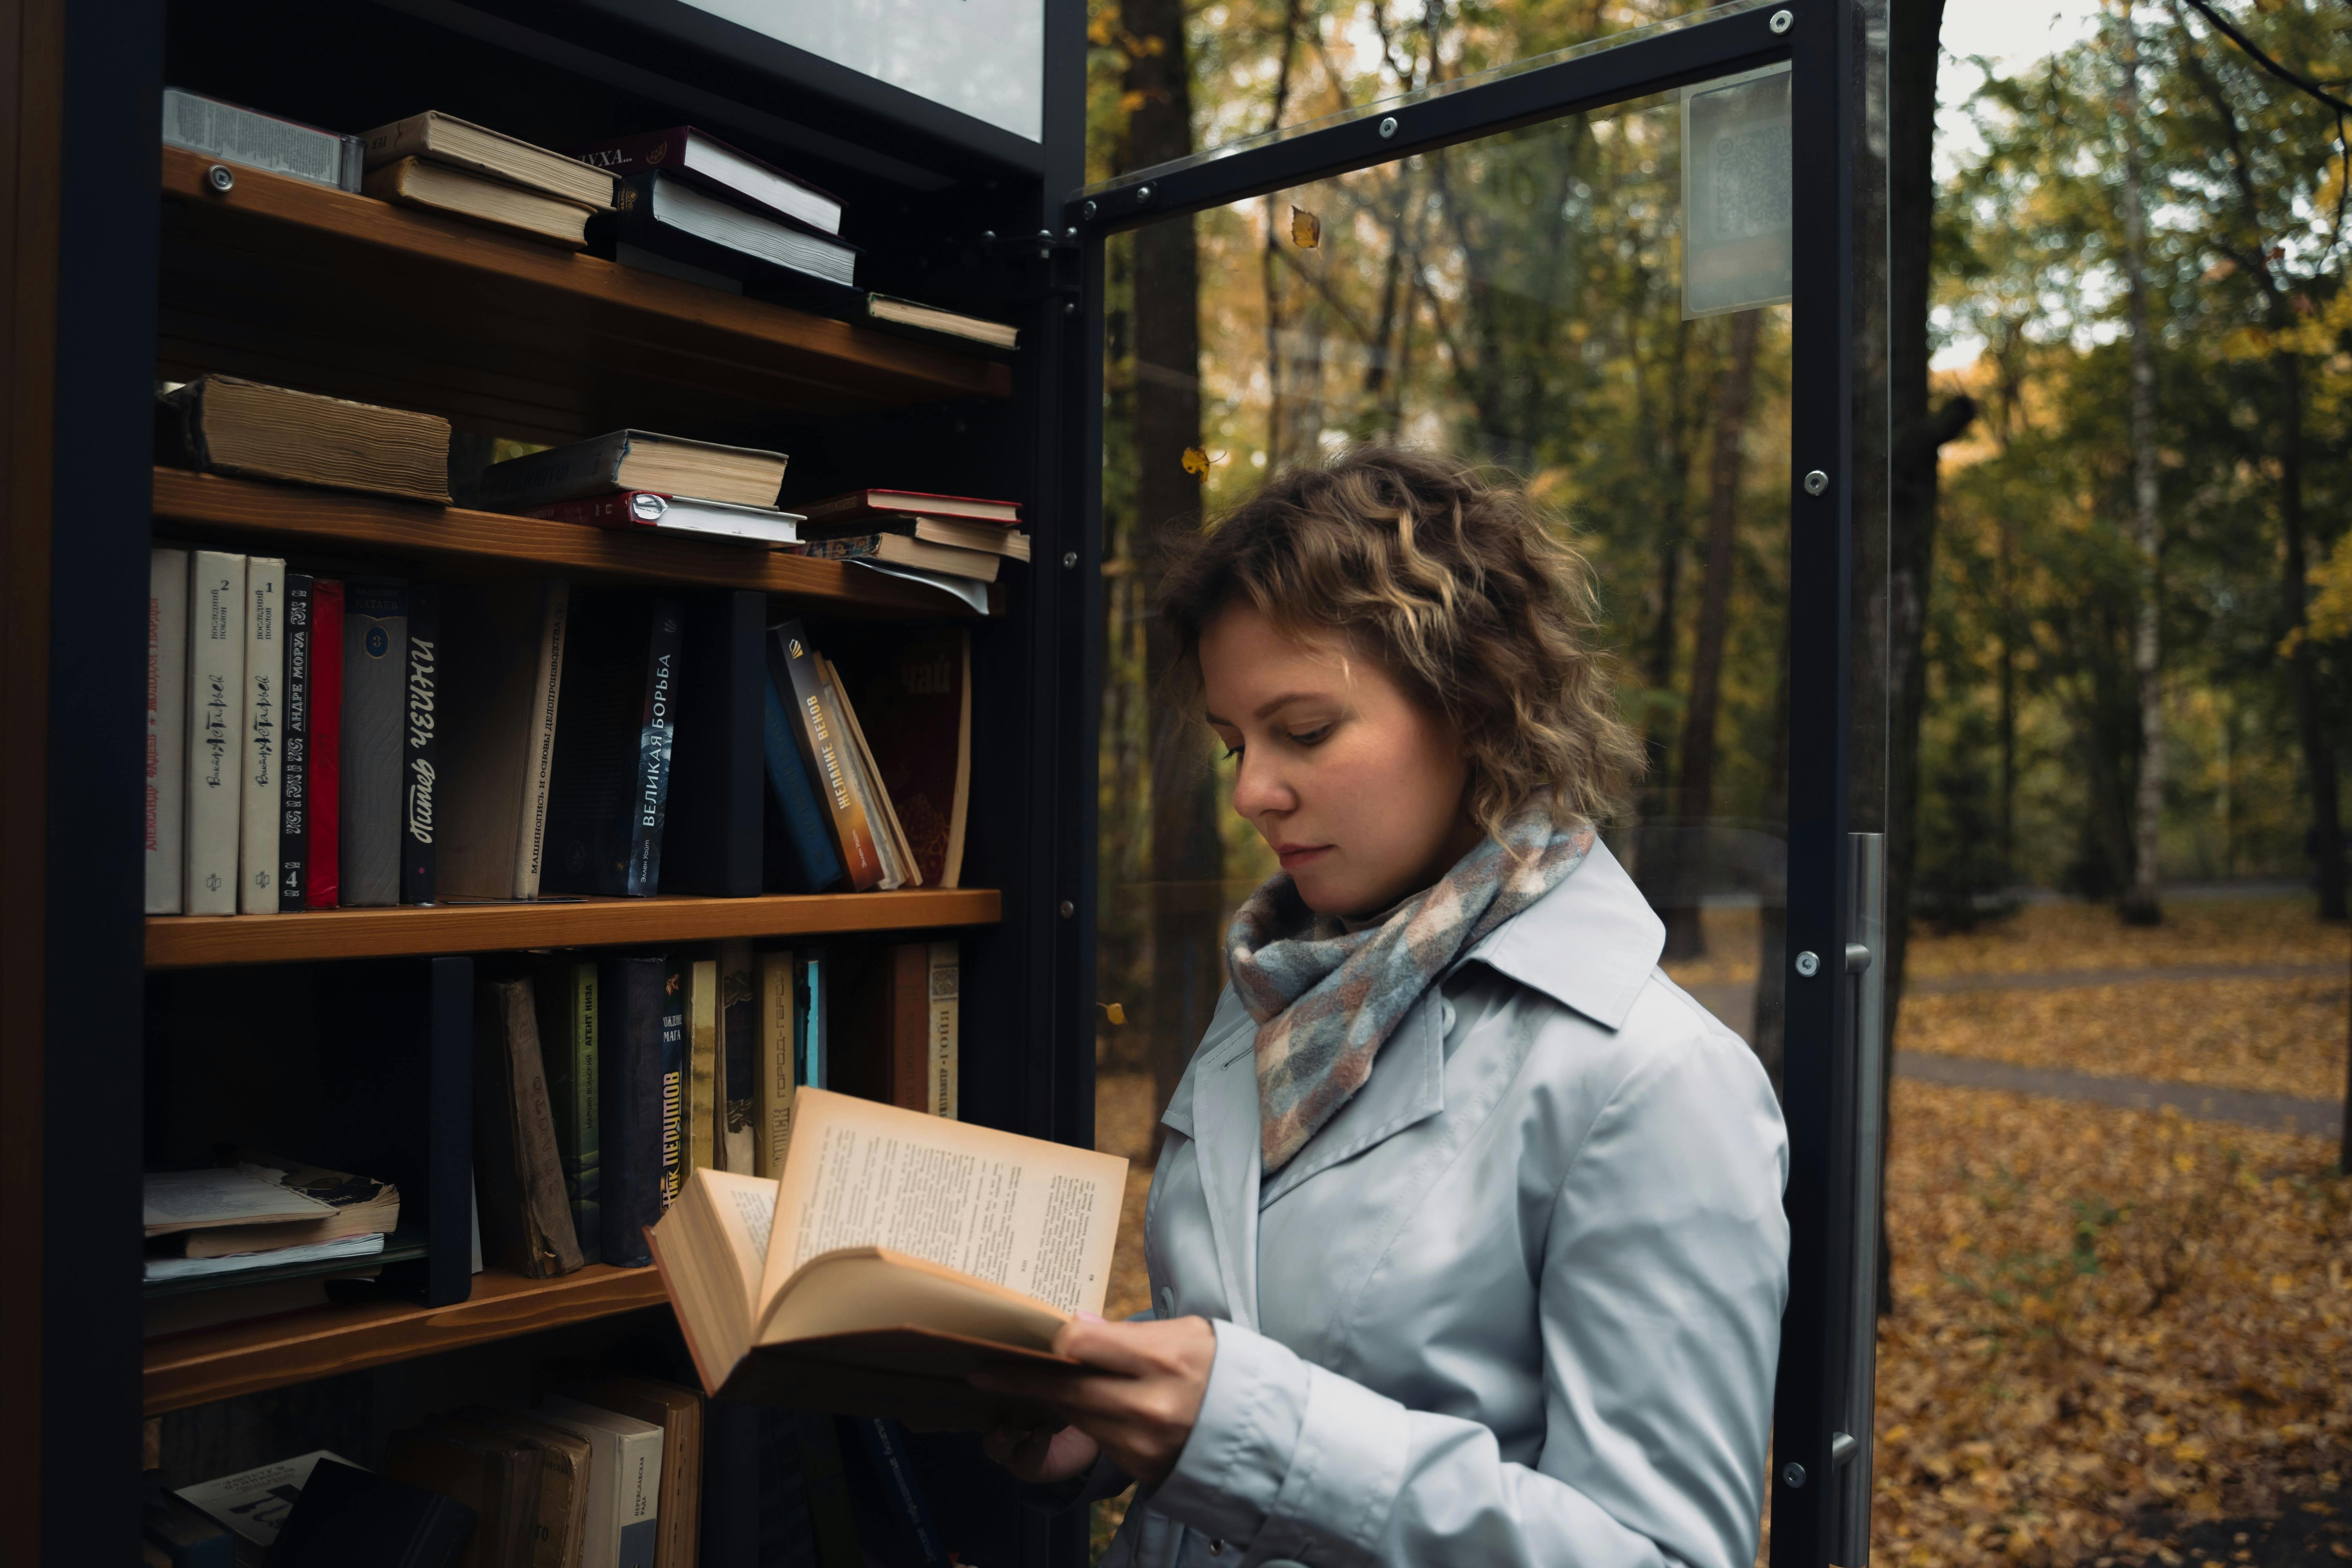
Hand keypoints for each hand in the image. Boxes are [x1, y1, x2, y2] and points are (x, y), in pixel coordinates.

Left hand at [972, 1313, 1216, 1485]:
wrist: (1259, 1429)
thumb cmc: (1219, 1367)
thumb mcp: (1187, 1332)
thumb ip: (1128, 1332)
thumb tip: (1074, 1326)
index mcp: (1165, 1359)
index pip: (1086, 1345)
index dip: (1049, 1343)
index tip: (1016, 1341)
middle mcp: (1151, 1404)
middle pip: (1070, 1390)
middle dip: (1021, 1382)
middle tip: (982, 1374)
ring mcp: (1145, 1442)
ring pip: (1079, 1418)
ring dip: (1049, 1403)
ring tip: (1022, 1387)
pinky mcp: (1143, 1468)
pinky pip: (1100, 1440)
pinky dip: (1083, 1424)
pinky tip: (1070, 1411)